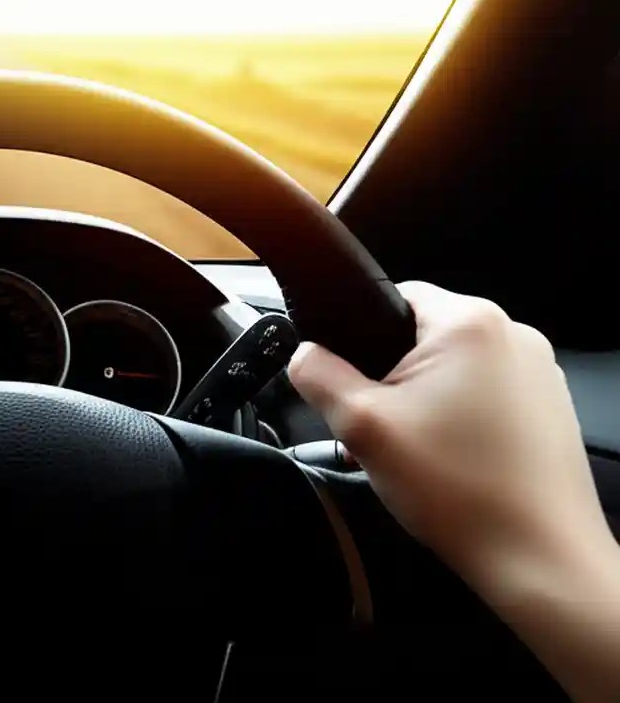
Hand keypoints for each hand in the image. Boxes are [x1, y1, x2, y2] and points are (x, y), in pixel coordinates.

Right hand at [287, 282, 608, 595]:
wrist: (536, 556)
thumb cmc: (459, 489)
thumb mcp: (361, 426)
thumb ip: (318, 377)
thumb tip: (302, 355)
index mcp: (469, 322)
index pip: (394, 295)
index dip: (359, 338)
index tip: (354, 385)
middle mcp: (513, 335)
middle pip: (423, 338)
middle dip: (392, 381)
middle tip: (382, 432)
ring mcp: (540, 372)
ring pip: (454, 370)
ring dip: (426, 403)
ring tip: (419, 455)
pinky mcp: (550, 407)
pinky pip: (486, 396)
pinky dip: (461, 422)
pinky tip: (452, 463)